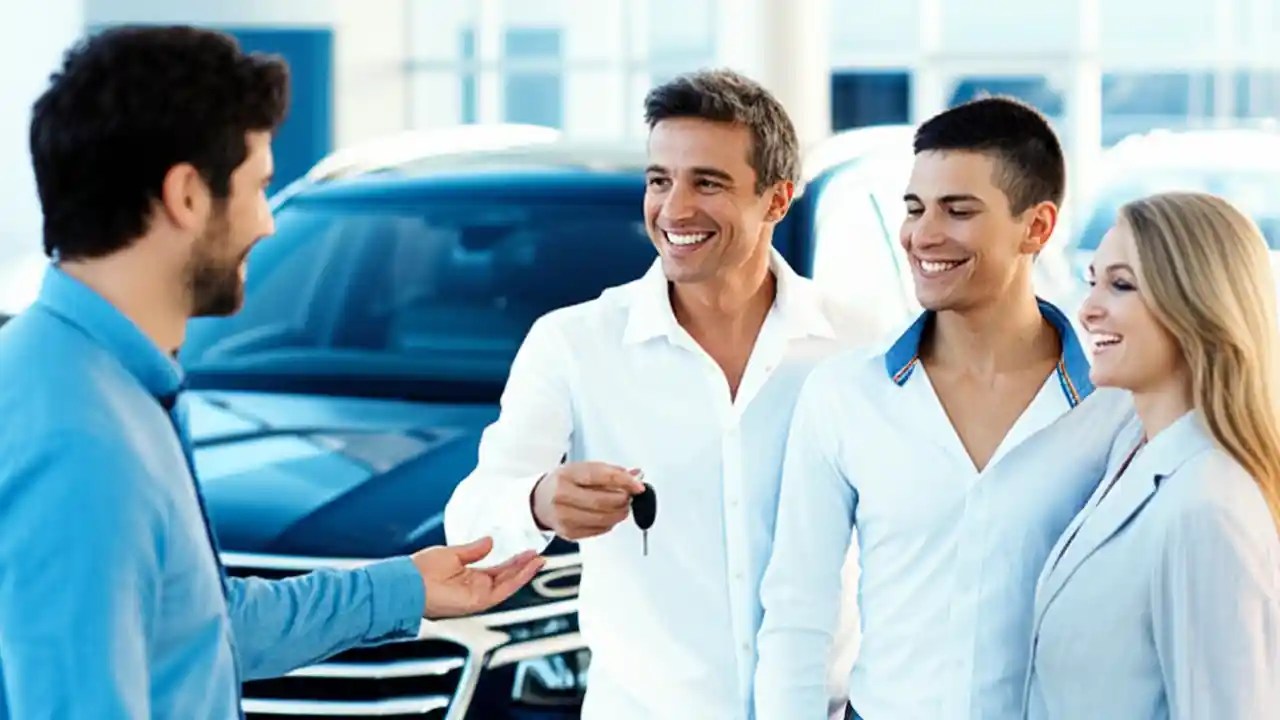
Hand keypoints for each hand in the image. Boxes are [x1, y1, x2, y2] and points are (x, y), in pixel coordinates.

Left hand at [410, 537, 544, 618]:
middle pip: (506, 578)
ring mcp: (477, 596)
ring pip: (508, 584)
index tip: (526, 553)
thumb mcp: (452, 553)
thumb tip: (489, 542)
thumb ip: (473, 550)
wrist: (408, 583)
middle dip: (523, 567)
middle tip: (538, 556)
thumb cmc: (421, 570)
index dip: (513, 562)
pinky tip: (526, 568)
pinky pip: (503, 590)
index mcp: (468, 577)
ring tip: (538, 560)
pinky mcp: (477, 601)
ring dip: (524, 572)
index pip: (497, 570)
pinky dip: (517, 579)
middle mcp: (475, 588)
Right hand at [531, 461, 645, 540]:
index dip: (625, 481)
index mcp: (567, 474)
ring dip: (620, 513)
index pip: (601, 476)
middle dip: (623, 500)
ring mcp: (564, 517)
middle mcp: (562, 495)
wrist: (539, 501)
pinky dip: (610, 523)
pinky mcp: (569, 533)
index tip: (639, 486)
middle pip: (603, 501)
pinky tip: (608, 516)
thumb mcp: (582, 469)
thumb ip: (610, 472)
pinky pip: (599, 530)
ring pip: (603, 518)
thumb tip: (637, 475)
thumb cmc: (564, 483)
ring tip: (622, 507)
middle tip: (630, 497)